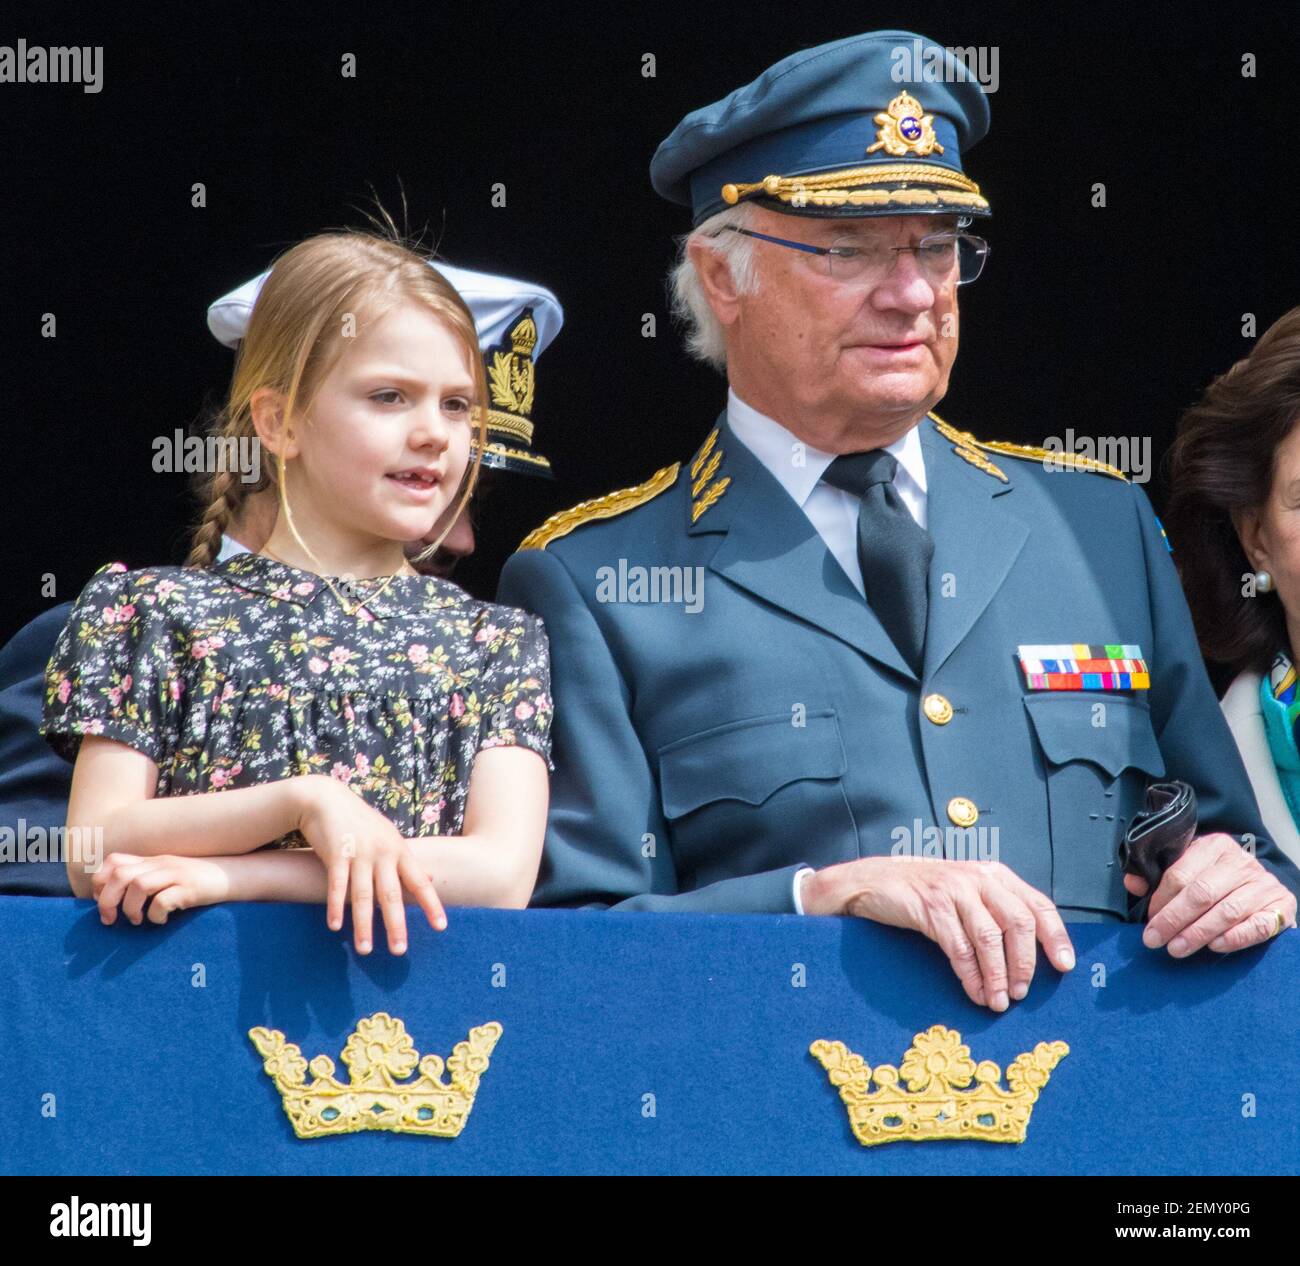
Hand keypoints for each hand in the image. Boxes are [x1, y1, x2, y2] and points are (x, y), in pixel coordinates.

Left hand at [93, 852, 231, 925]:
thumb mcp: (169, 877)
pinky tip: (161, 921)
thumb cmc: (198, 883)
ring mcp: (176, 874)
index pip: (114, 861)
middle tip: (110, 920)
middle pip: (119, 874)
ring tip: (137, 921)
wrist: (235, 876)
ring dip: (130, 909)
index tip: (103, 902)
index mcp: (153, 861)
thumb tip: (116, 901)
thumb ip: (147, 881)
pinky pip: (163, 901)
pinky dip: (155, 915)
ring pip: (138, 886)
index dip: (100, 882)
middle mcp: (162, 864)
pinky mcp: (191, 889)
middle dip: (107, 900)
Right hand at [295, 775, 446, 954]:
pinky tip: (335, 926)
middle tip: (399, 951)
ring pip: (363, 896)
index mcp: (399, 850)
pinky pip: (337, 885)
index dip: (431, 904)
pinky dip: (335, 906)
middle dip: (396, 924)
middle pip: (391, 894)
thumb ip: (408, 861)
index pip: (420, 882)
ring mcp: (359, 853)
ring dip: (364, 925)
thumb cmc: (362, 823)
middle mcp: (383, 853)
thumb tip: (431, 880)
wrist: (327, 799)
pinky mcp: (336, 854)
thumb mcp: (390, 837)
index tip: (441, 927)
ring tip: (366, 949)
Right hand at [802, 856, 1075, 1010]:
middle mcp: (977, 877)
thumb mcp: (963, 893)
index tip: (1065, 967)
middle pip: (1018, 922)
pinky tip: (975, 992)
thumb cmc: (922, 892)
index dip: (1055, 936)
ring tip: (999, 1002)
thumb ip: (992, 911)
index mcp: (993, 874)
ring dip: (998, 975)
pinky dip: (970, 974)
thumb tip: (1028, 954)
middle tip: (1022, 993)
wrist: (871, 881)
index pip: (1037, 904)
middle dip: (1025, 963)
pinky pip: (959, 946)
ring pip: (990, 938)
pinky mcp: (930, 907)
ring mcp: (953, 890)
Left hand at [1126, 832, 1296, 955]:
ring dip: (1197, 933)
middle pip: (1202, 893)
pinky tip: (1214, 946)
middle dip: (1174, 919)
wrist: (1259, 884)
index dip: (1161, 899)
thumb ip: (1156, 874)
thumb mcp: (1186, 866)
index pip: (1181, 873)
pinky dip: (1235, 938)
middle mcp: (1241, 862)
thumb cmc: (1215, 877)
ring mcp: (1264, 884)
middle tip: (1155, 939)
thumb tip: (1133, 884)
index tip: (1149, 919)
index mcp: (1214, 846)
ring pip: (1227, 912)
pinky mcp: (1281, 906)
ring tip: (1176, 949)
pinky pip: (1258, 926)